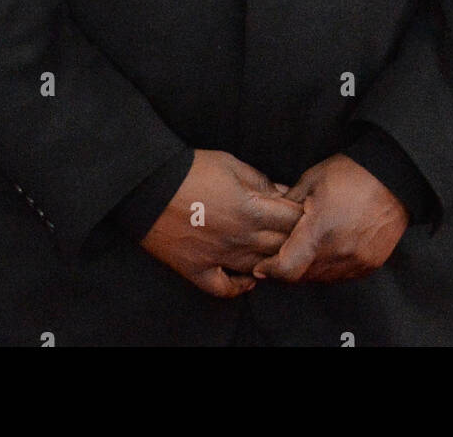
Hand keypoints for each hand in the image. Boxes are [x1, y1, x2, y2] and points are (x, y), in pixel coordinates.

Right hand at [140, 149, 303, 297]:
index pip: (293, 221)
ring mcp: (219, 257)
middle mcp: (240, 238)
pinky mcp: (198, 270)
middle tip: (294, 233)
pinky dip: (240, 286)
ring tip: (274, 252)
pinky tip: (247, 277)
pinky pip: (225, 288)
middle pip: (281, 247)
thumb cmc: (191, 169)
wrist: (149, 185)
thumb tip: (281, 194)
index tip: (303, 212)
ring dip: (271, 262)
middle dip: (292, 240)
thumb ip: (260, 181)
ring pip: (259, 269)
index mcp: (251, 209)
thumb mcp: (231, 164)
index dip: (302, 216)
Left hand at [251, 153, 408, 283]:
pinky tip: (327, 249)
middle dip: (288, 268)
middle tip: (278, 254)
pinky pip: (342, 275)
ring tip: (304, 248)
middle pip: (303, 276)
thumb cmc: (350, 174)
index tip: (261, 266)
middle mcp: (340, 252)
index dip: (271, 270)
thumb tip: (268, 220)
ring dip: (309, 269)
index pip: (288, 268)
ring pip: (322, 278)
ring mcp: (358, 261)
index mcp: (320, 230)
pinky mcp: (371, 264)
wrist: (394, 178)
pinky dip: (330, 268)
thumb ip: (287, 205)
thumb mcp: (310, 180)